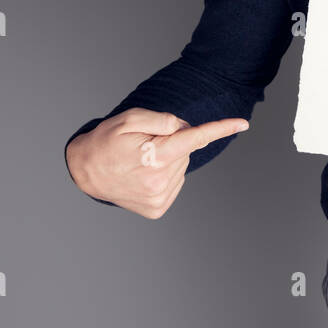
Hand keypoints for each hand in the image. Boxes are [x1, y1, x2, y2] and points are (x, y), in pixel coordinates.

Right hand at [66, 107, 248, 217]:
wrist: (84, 172)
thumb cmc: (106, 141)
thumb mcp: (130, 119)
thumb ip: (162, 120)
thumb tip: (186, 128)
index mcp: (155, 156)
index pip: (195, 138)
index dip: (220, 129)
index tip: (243, 123)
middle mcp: (160, 181)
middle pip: (185, 150)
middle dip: (172, 143)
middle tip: (145, 144)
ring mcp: (159, 198)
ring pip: (180, 167)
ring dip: (168, 160)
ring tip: (140, 160)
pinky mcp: (157, 208)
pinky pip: (175, 182)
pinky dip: (165, 175)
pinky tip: (144, 175)